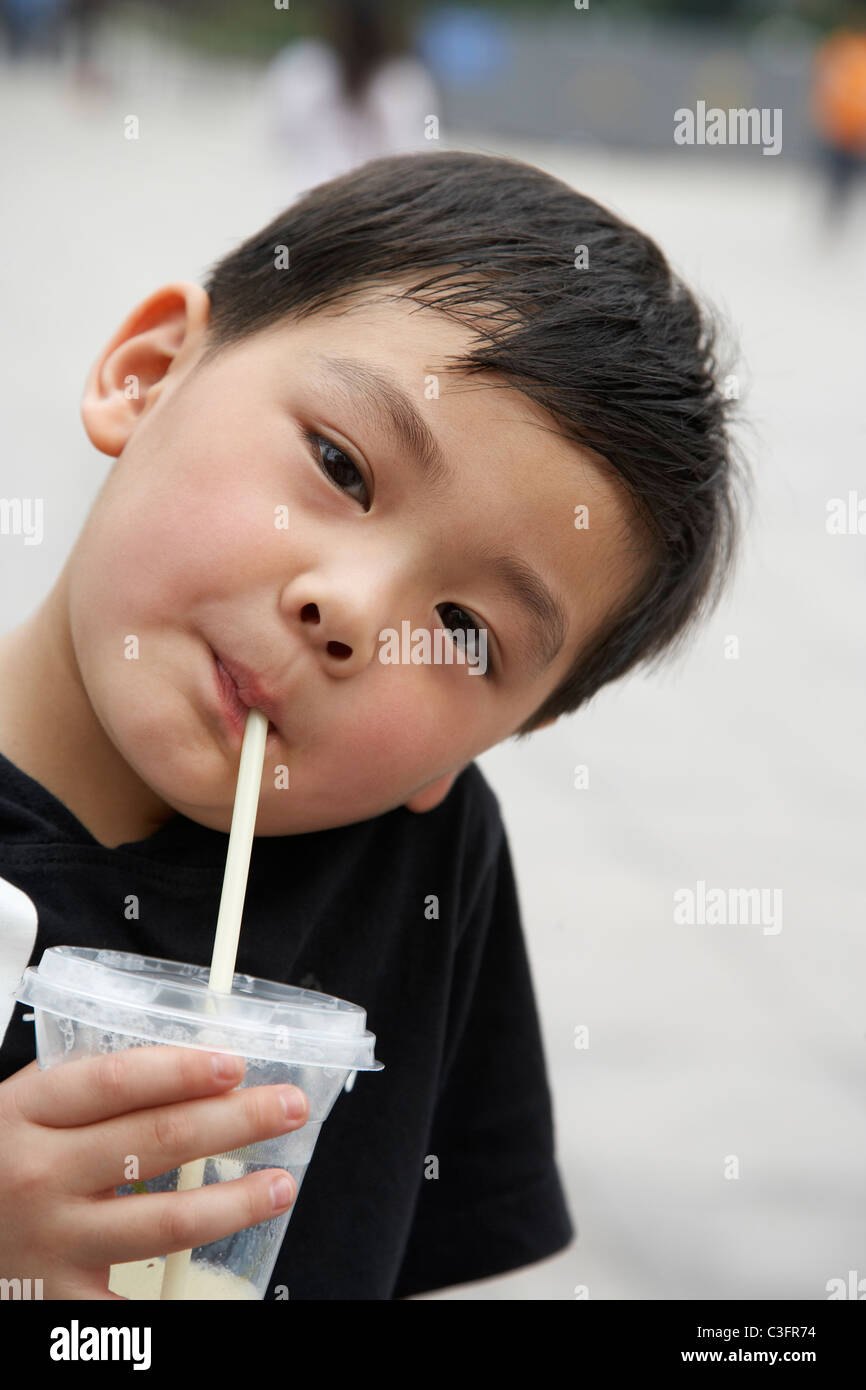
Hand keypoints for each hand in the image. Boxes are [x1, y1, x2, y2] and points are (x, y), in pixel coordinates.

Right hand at [0, 1046, 307, 1298]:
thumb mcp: (19, 1110)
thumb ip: (87, 1092)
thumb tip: (190, 1069)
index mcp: (27, 1113)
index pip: (116, 1081)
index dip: (182, 1070)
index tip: (235, 1065)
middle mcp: (39, 1175)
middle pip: (156, 1141)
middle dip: (236, 1121)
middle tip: (287, 1107)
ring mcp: (51, 1242)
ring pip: (165, 1221)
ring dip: (235, 1202)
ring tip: (279, 1185)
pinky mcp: (58, 1301)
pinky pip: (135, 1300)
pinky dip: (185, 1291)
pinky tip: (229, 1271)